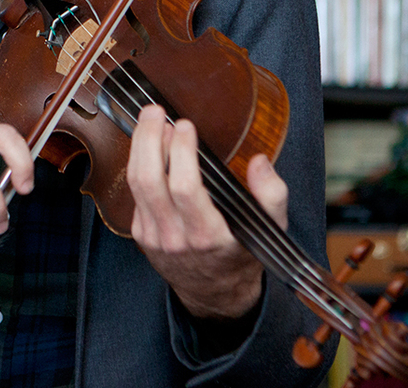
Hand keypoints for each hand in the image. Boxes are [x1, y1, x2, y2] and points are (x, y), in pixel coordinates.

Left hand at [127, 104, 288, 319]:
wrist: (216, 294)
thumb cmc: (242, 255)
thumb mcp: (269, 229)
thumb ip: (272, 196)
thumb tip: (260, 163)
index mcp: (209, 235)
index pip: (185, 189)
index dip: (181, 153)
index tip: (186, 126)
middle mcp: (176, 237)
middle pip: (149, 182)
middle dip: (149, 140)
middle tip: (156, 112)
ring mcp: (154, 237)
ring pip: (136, 185)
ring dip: (139, 147)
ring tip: (150, 121)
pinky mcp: (141, 234)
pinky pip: (134, 194)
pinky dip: (139, 164)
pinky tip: (150, 146)